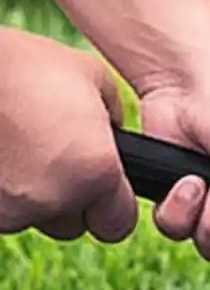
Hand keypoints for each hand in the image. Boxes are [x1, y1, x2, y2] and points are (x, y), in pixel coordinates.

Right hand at [0, 28, 136, 242]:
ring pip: (31, 219)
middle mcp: (55, 198)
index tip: (99, 185)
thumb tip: (117, 143)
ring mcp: (9, 209)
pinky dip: (0, 190)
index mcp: (96, 171)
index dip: (111, 206)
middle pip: (72, 225)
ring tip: (16, 148)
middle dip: (67, 200)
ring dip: (29, 196)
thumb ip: (114, 122)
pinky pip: (0, 210)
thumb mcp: (91, 78)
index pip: (117, 225)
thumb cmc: (21, 64)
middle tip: (49, 156)